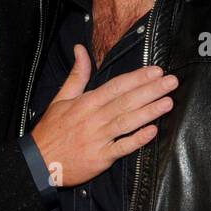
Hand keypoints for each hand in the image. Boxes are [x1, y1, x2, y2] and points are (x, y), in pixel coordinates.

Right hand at [31, 44, 176, 187]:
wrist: (39, 161)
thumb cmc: (51, 130)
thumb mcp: (61, 98)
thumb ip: (77, 75)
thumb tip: (80, 49)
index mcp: (86, 103)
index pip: (116, 86)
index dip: (137, 78)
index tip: (156, 71)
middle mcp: (94, 119)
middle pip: (126, 101)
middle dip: (150, 90)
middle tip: (171, 82)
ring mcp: (98, 139)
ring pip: (127, 122)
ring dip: (148, 112)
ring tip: (168, 103)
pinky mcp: (101, 158)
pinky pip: (122, 148)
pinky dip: (136, 140)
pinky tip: (152, 132)